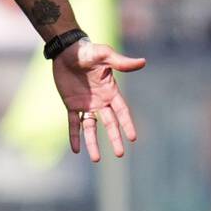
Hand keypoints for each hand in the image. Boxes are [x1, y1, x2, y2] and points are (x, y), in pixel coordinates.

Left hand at [53, 40, 145, 161]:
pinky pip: (73, 123)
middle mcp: (100, 101)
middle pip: (109, 124)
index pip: (122, 112)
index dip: (127, 124)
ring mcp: (86, 104)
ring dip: (93, 143)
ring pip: (91, 127)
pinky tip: (76, 149)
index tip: (133, 138)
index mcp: (111, 91)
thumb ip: (121, 62)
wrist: (67, 50)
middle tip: (120, 154)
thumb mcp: (105, 55)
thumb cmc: (88, 51)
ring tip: (96, 159)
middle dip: (114, 139)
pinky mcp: (71, 104)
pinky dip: (74, 135)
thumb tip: (143, 62)